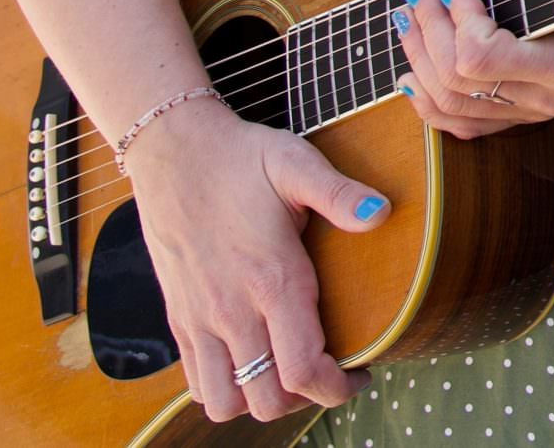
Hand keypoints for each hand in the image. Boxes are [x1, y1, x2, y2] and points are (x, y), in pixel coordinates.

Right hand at [121, 94, 387, 422]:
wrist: (172, 151)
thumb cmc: (240, 157)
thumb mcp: (296, 164)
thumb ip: (339, 193)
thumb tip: (381, 213)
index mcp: (271, 280)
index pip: (301, 370)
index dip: (337, 388)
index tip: (361, 375)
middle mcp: (231, 310)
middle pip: (267, 399)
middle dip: (306, 399)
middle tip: (331, 372)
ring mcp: (199, 319)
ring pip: (225, 402)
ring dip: (260, 398)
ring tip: (288, 370)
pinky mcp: (178, 318)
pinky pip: (196, 382)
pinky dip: (224, 387)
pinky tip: (252, 359)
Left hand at [389, 0, 553, 137]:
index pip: (479, 58)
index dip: (454, 20)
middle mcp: (545, 99)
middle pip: (456, 82)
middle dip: (425, 33)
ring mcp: (535, 113)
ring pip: (450, 108)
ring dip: (418, 63)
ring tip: (408, 24)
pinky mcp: (528, 116)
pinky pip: (463, 125)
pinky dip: (429, 101)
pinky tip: (412, 72)